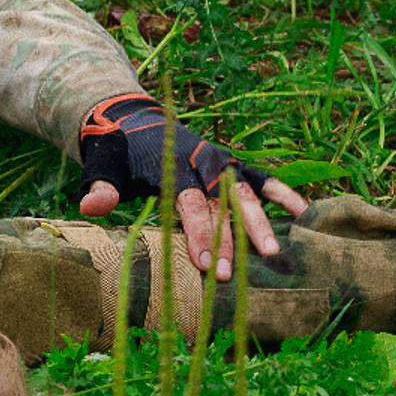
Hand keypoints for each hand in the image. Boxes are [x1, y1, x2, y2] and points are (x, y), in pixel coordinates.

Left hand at [74, 93, 309, 280]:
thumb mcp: (102, 166)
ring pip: (245, 194)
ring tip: (274, 253)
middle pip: (220, 205)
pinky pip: (260, 178)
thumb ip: (101, 187)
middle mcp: (200, 165)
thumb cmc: (116, 153)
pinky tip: (304, 213)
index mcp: (171, 169)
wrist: (133, 120)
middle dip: (229, 240)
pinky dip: (281, 193)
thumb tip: (91, 206)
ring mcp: (219, 163)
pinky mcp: (230, 164)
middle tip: (235, 275)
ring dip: (260, 222)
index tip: (206, 265)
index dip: (199, 234)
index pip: (188, 205)